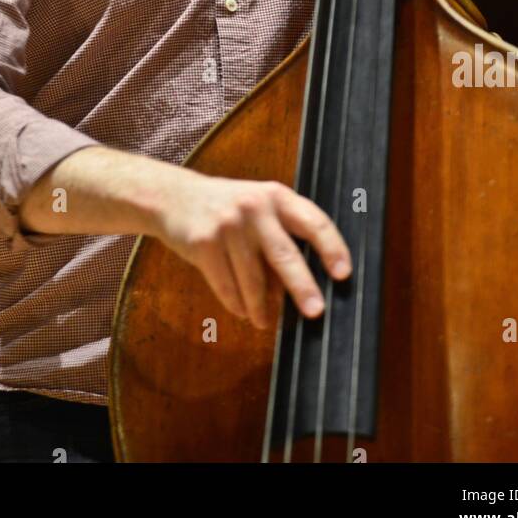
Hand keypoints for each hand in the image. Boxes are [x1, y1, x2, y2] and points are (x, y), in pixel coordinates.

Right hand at [153, 169, 351, 329]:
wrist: (174, 197)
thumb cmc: (228, 209)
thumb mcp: (259, 208)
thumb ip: (281, 236)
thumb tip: (303, 288)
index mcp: (277, 196)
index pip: (313, 222)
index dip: (332, 248)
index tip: (343, 274)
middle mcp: (254, 207)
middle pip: (285, 255)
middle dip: (302, 287)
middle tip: (315, 312)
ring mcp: (227, 224)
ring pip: (253, 279)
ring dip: (261, 308)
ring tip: (265, 322)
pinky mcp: (204, 243)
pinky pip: (226, 285)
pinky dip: (237, 304)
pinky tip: (242, 310)